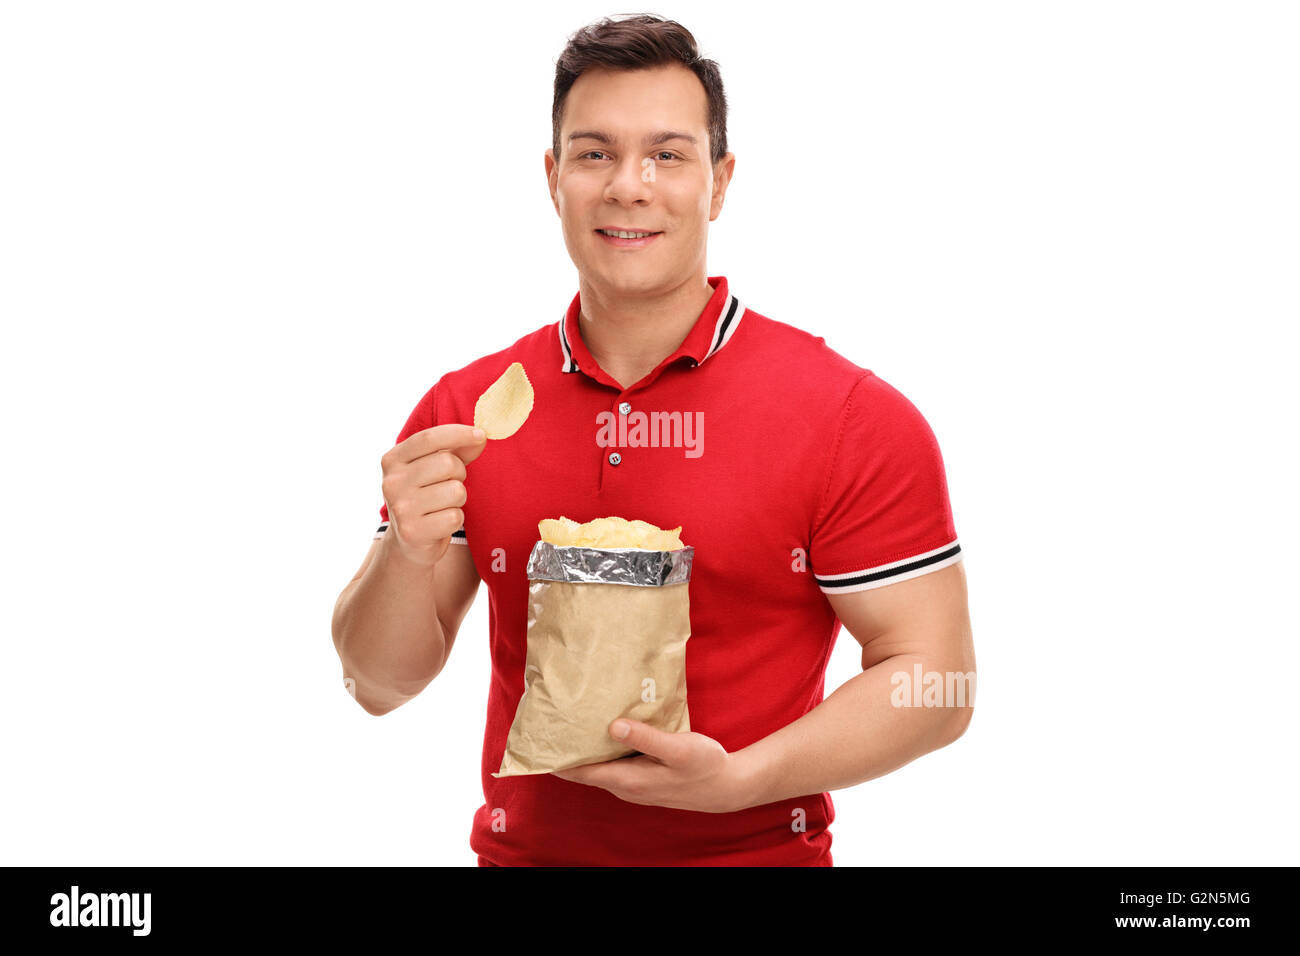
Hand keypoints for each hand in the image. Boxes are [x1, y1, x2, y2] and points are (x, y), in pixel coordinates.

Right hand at [380, 423, 486, 565]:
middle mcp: (392, 482)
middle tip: (449, 484)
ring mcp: (401, 508)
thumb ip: (455, 450)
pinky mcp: (412, 532)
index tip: (481, 435)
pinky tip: (441, 523)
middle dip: (459, 473)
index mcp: (393, 460)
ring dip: (459, 499)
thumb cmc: (426, 496)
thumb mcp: (432, 468)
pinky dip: (455, 520)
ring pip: (455, 491)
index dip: (458, 433)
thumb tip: (480, 437)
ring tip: (444, 505)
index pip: (429, 438)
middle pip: (447, 463)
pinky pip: (455, 517)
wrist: (408, 542)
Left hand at [550, 718, 750, 812]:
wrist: (727, 787)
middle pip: (584, 770)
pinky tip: (605, 731)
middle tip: (548, 724)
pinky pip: (613, 764)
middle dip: (565, 751)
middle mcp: (625, 786)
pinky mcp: (643, 778)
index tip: (537, 741)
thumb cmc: (704, 766)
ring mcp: (633, 785)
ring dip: (584, 750)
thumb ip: (645, 738)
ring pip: (598, 767)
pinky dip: (602, 750)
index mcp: (627, 780)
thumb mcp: (678, 748)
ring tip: (570, 723)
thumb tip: (612, 726)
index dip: (556, 760)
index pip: (579, 772)